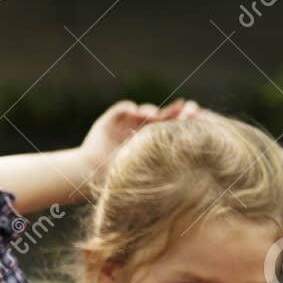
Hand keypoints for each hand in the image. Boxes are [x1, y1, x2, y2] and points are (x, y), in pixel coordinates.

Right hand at [78, 99, 198, 177]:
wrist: (88, 173)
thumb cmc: (118, 176)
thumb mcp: (145, 167)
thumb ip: (163, 157)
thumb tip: (192, 154)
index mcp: (150, 142)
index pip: (171, 127)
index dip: (182, 119)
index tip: (193, 113)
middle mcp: (140, 130)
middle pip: (161, 116)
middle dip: (172, 111)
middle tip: (182, 107)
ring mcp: (125, 124)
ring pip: (143, 110)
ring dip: (149, 110)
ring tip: (151, 115)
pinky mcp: (110, 120)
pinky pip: (123, 107)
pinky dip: (129, 107)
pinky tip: (133, 111)